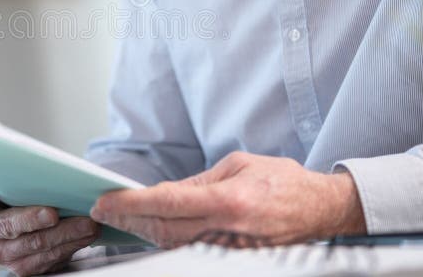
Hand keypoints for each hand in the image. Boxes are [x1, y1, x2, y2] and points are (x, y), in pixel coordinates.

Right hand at [0, 181, 100, 275]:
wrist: (32, 221)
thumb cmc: (22, 195)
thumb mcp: (16, 182)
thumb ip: (19, 174)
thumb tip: (46, 165)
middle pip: (5, 226)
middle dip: (31, 219)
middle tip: (53, 213)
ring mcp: (1, 253)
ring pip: (32, 245)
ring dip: (63, 234)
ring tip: (85, 222)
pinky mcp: (21, 268)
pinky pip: (46, 259)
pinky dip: (70, 245)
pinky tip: (85, 234)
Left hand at [90, 152, 365, 248]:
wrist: (321, 209)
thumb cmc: (282, 180)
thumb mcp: (238, 165)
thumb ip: (199, 181)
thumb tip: (164, 191)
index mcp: (229, 200)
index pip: (167, 202)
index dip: (131, 203)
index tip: (106, 200)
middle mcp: (226, 229)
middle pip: (162, 228)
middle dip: (127, 220)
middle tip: (102, 210)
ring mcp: (228, 248)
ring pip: (172, 244)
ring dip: (140, 231)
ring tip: (117, 218)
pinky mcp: (231, 257)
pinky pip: (188, 249)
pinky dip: (162, 239)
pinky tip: (147, 228)